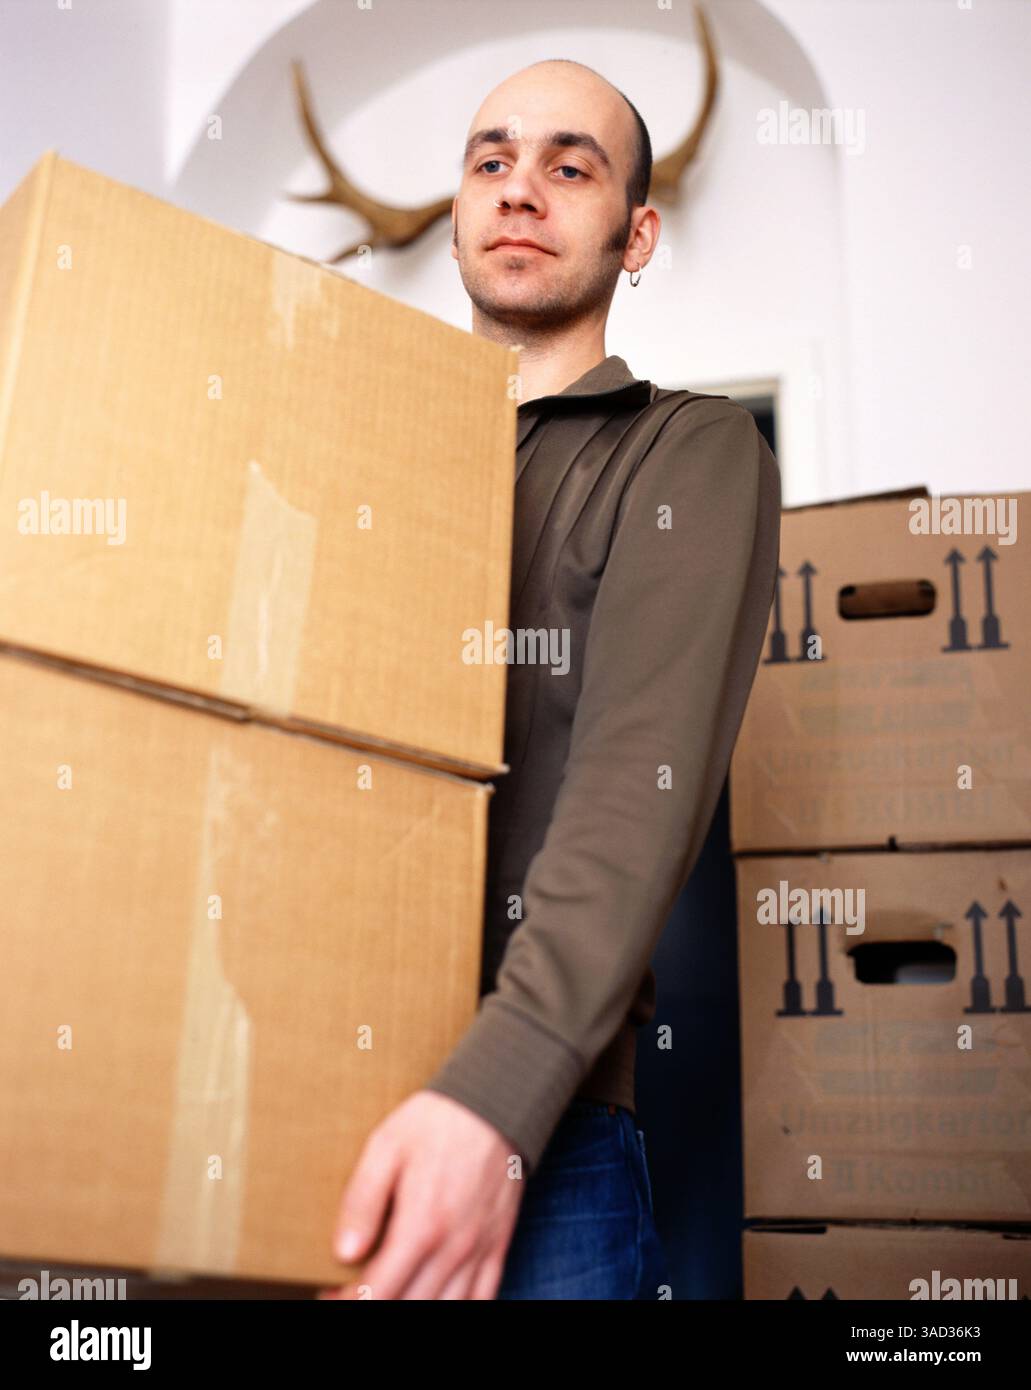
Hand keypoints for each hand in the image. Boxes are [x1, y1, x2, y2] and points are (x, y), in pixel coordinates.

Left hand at [318, 1090, 524, 1299]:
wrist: (495, 1103)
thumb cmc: (435, 1123)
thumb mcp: (385, 1148)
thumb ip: (362, 1201)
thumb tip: (344, 1252)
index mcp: (421, 1225)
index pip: (378, 1292)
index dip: (349, 1302)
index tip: (332, 1294)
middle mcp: (453, 1248)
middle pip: (410, 1308)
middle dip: (377, 1308)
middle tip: (354, 1295)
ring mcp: (479, 1251)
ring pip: (445, 1309)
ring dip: (413, 1310)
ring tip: (391, 1294)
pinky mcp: (498, 1246)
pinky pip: (483, 1299)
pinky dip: (458, 1309)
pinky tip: (432, 1298)